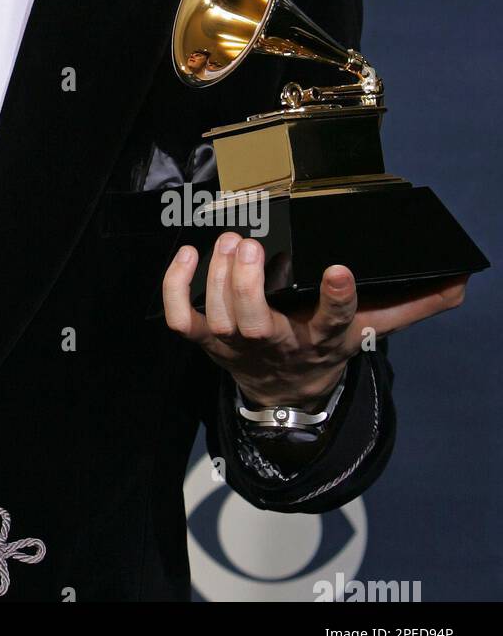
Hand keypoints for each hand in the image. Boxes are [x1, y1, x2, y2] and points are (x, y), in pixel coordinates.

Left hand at [162, 231, 467, 408]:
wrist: (283, 394)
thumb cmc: (323, 347)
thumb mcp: (368, 329)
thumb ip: (410, 304)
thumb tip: (459, 284)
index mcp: (319, 339)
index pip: (332, 322)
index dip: (334, 298)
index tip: (336, 270)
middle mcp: (274, 343)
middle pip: (254, 322)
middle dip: (248, 284)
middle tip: (253, 244)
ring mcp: (233, 344)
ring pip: (217, 318)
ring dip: (218, 278)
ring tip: (230, 241)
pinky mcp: (204, 338)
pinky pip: (180, 318)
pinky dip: (176, 287)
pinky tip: (187, 254)